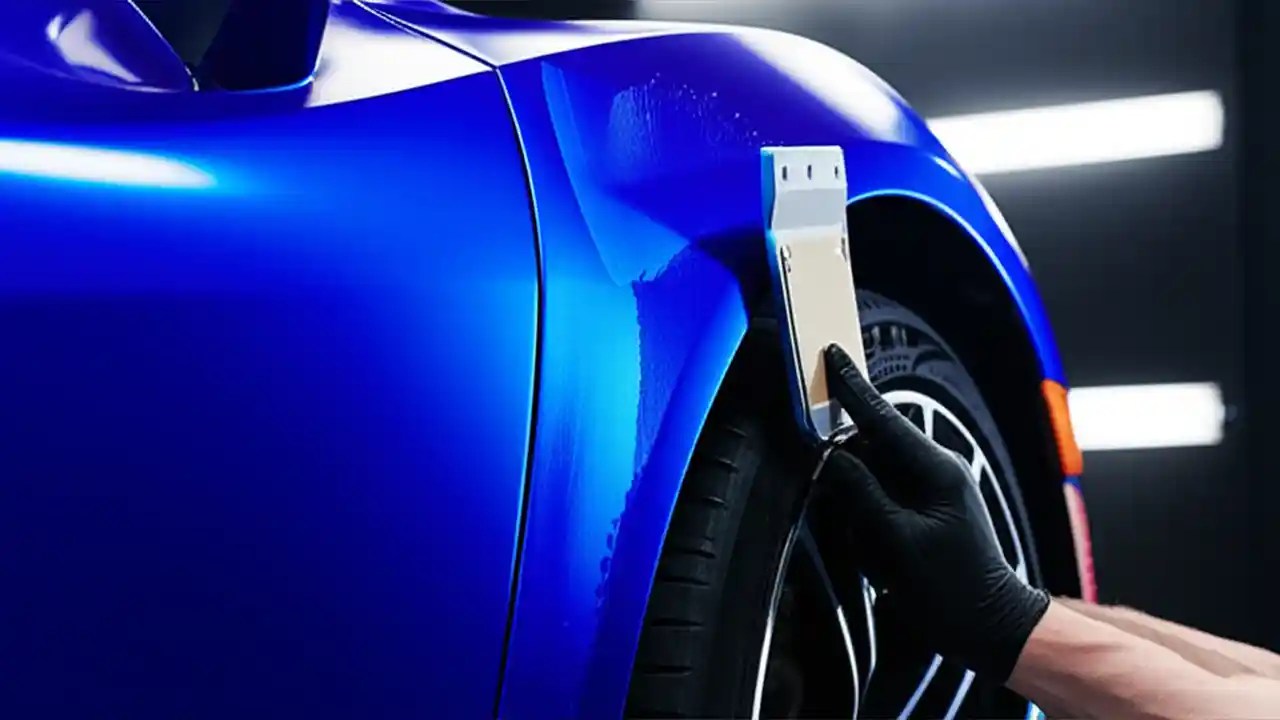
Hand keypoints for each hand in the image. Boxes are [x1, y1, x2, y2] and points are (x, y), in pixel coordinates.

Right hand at [813, 345, 1049, 682]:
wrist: (989, 626)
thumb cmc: (951, 589)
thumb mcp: (897, 542)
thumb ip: (861, 494)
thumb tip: (831, 457)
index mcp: (934, 469)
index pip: (882, 418)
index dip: (852, 388)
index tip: (830, 355)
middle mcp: (934, 472)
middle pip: (872, 447)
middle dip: (847, 469)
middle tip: (839, 500)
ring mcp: (931, 492)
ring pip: (873, 476)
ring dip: (859, 508)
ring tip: (877, 553)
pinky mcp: (924, 512)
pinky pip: (882, 502)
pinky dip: (869, 524)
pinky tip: (881, 559)